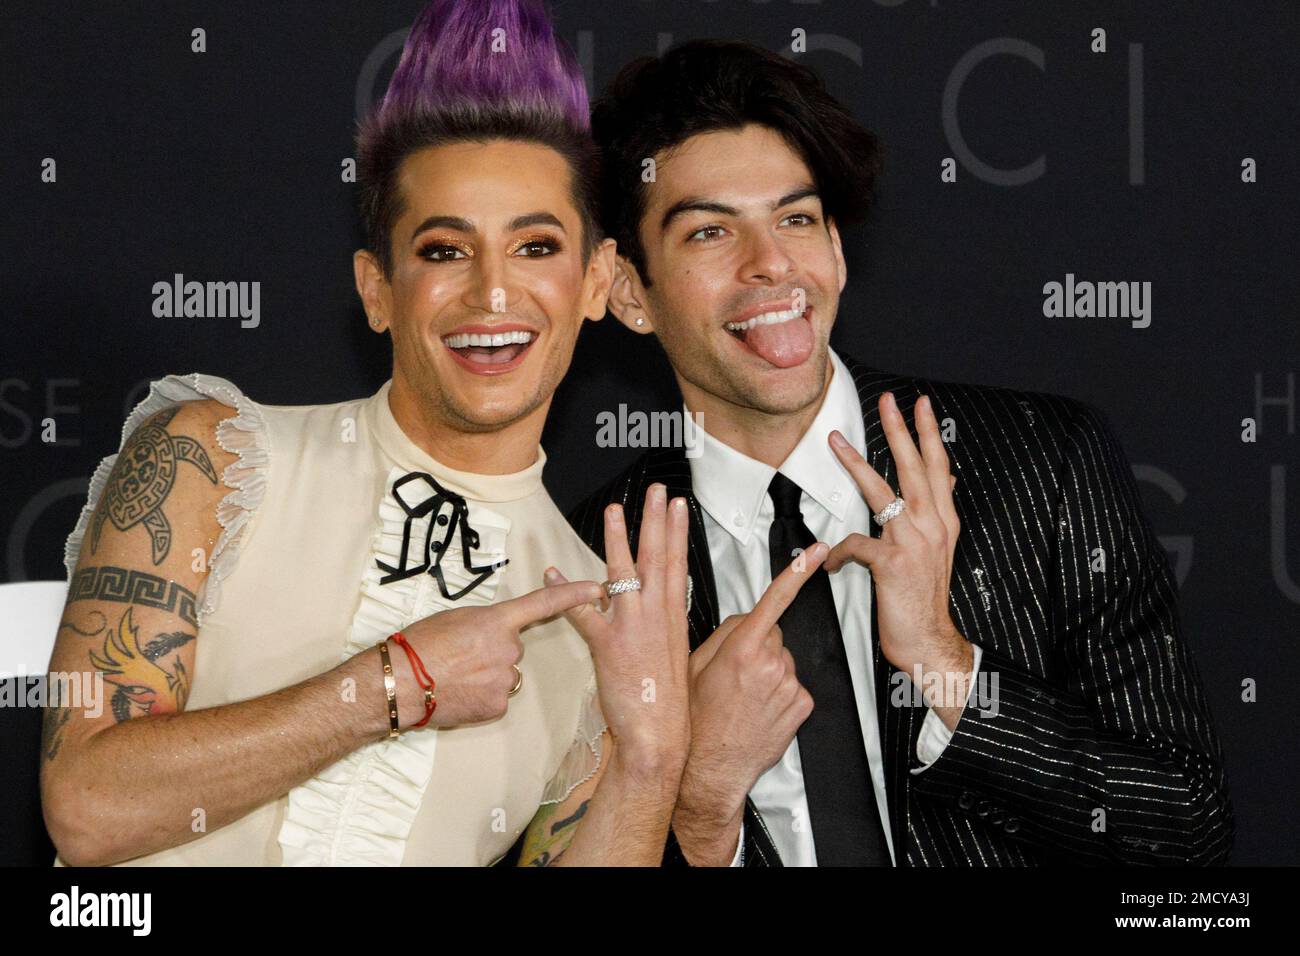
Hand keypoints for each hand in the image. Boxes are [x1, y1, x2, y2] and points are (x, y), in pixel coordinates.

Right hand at [389, 578, 601, 728]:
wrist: (397, 684)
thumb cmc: (417, 647)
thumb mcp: (453, 620)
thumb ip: (484, 625)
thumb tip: (492, 636)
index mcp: (496, 621)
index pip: (544, 603)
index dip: (574, 594)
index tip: (598, 589)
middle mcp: (508, 649)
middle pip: (513, 648)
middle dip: (493, 652)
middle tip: (460, 657)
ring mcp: (505, 679)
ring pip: (505, 674)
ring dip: (487, 675)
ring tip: (454, 677)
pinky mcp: (498, 706)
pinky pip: (497, 698)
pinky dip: (481, 697)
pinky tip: (458, 694)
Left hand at [549, 483, 690, 776]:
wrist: (659, 733)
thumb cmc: (666, 697)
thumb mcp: (673, 650)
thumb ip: (663, 620)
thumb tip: (656, 600)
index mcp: (673, 615)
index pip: (677, 562)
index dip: (676, 529)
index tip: (676, 503)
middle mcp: (656, 615)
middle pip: (656, 557)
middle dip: (655, 520)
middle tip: (655, 490)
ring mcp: (632, 628)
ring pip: (623, 575)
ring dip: (617, 541)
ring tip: (613, 511)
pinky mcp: (608, 646)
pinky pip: (582, 613)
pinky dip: (565, 593)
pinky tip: (553, 573)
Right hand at [672, 543, 826, 861]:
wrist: (708, 767)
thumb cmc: (697, 720)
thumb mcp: (694, 666)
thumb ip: (723, 633)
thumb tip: (744, 619)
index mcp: (742, 648)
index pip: (775, 599)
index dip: (797, 571)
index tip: (816, 552)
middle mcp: (770, 664)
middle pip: (774, 635)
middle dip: (759, 646)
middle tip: (736, 674)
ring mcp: (789, 685)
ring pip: (785, 660)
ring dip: (769, 672)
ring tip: (745, 696)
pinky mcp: (802, 705)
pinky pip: (794, 685)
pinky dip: (780, 693)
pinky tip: (760, 708)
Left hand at [825, 392, 972, 694]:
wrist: (929, 639)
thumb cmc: (926, 595)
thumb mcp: (941, 547)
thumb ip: (939, 511)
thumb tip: (946, 479)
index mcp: (944, 521)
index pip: (938, 467)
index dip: (929, 434)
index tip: (920, 405)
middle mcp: (933, 525)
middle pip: (914, 468)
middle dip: (900, 430)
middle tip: (888, 401)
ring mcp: (913, 542)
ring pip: (881, 492)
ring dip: (854, 464)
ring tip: (835, 441)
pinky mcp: (892, 563)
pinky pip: (856, 545)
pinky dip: (837, 552)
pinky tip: (828, 562)